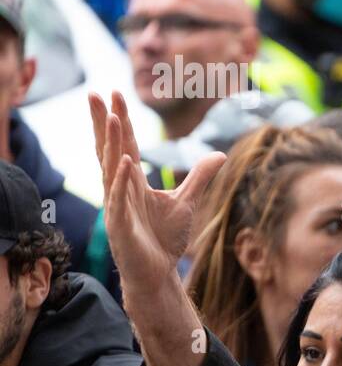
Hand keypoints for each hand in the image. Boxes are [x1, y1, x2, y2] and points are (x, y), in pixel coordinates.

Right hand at [89, 92, 225, 289]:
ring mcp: (116, 205)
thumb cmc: (164, 238)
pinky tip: (124, 161)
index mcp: (132, 181)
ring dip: (112, 143)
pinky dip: (120, 180)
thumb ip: (200, 177)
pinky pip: (118, 199)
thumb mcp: (187, 201)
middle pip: (110, 148)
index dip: (120, 119)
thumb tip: (219, 155)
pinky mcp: (119, 225)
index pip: (124, 144)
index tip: (114, 93)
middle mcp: (120, 188)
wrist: (157, 272)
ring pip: (111, 168)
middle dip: (104, 121)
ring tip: (112, 117)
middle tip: (97, 93)